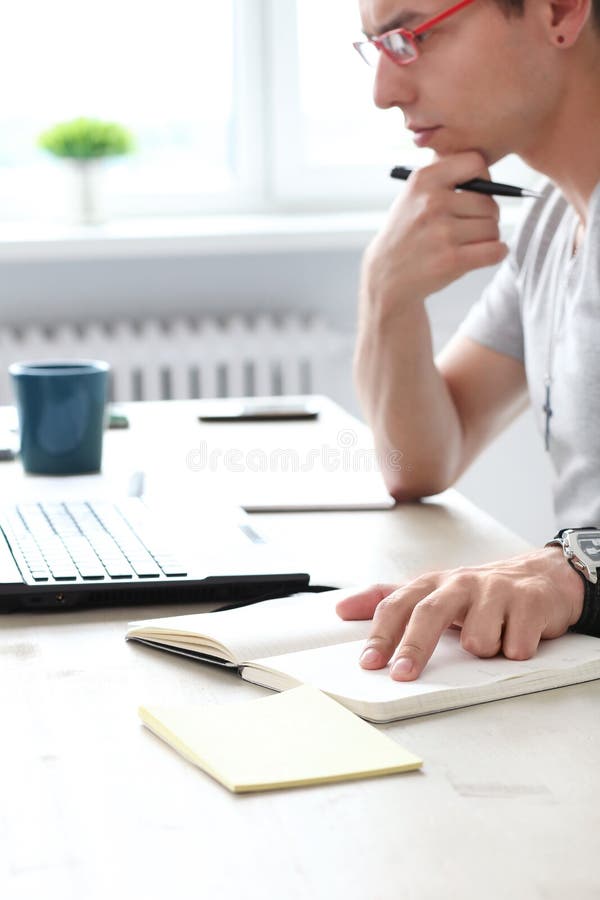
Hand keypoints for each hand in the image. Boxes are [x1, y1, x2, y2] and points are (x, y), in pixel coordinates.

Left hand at [336, 548, 584, 679]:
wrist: (542, 577)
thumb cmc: (479, 592)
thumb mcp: (432, 592)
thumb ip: (388, 600)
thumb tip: (342, 608)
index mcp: (434, 584)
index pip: (398, 605)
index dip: (381, 634)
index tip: (369, 663)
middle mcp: (461, 583)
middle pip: (429, 614)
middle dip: (413, 647)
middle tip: (403, 676)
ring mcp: (496, 591)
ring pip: (478, 640)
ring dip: (486, 649)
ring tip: (493, 638)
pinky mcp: (529, 603)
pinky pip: (514, 647)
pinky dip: (516, 650)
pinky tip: (518, 636)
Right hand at [364, 151, 507, 314]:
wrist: (386, 276)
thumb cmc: (407, 233)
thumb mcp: (413, 194)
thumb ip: (442, 171)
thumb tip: (479, 148)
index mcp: (424, 180)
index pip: (475, 163)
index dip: (484, 180)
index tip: (475, 194)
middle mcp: (432, 202)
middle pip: (489, 203)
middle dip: (486, 218)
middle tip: (469, 228)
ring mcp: (442, 232)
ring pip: (493, 228)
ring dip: (488, 238)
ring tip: (466, 244)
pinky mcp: (451, 260)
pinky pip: (496, 250)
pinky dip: (495, 253)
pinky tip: (481, 255)